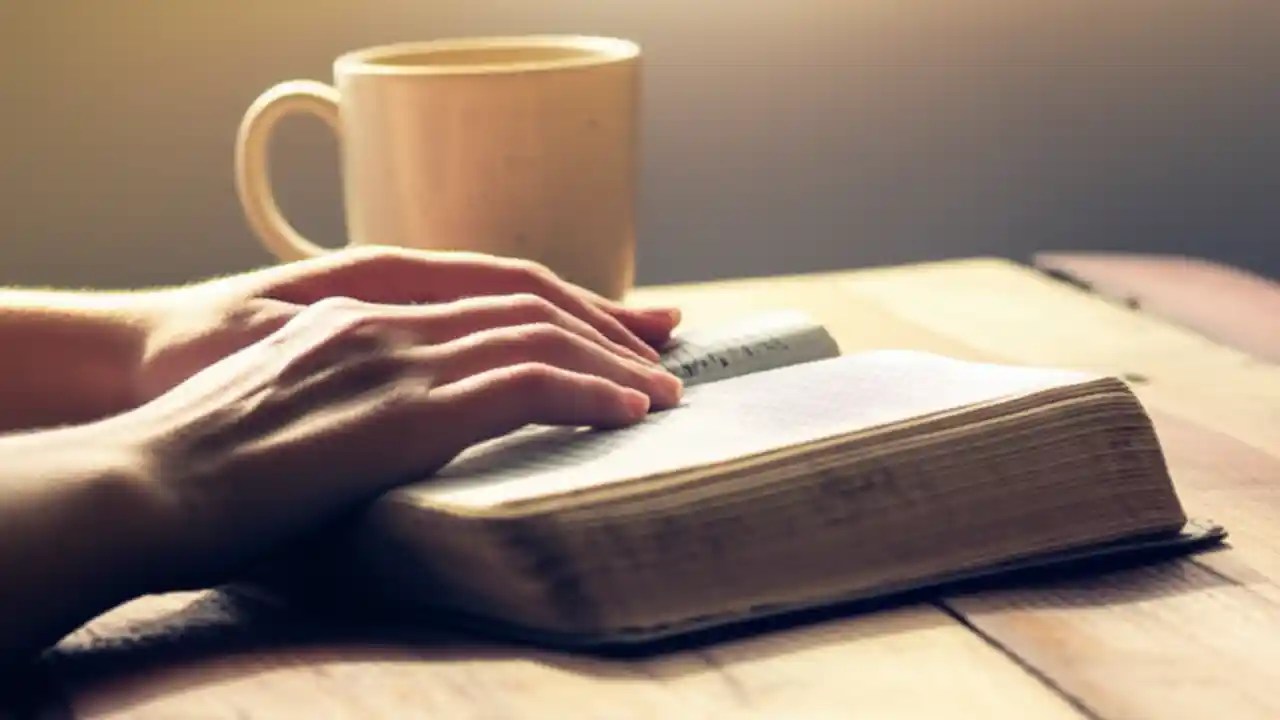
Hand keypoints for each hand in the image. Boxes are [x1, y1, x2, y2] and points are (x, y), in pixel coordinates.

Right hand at [108, 294, 682, 588]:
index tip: (610, 331)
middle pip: (527, 303)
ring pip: (538, 335)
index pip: (486, 295)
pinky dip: (589, 392)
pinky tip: (627, 410)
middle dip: (606, 325)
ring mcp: (400, 359)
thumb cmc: (204, 466)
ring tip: (663, 392)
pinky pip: (526, 383)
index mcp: (360, 317)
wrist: (146, 482)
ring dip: (613, 361)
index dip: (559, 308)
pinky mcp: (409, 410)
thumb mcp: (290, 409)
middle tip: (664, 351)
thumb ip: (354, 403)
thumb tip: (399, 438)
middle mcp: (388, 322)